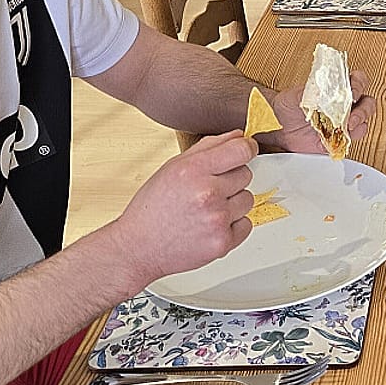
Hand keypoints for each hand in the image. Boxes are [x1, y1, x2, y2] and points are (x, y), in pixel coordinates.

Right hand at [112, 131, 257, 284]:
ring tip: (206, 210)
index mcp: (193, 170)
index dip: (247, 148)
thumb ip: (208, 147)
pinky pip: (246, 224)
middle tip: (207, 190)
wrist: (138, 248)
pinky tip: (210, 226)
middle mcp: (207, 193)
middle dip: (231, 180)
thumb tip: (238, 136)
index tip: (247, 150)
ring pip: (248, 199)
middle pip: (246, 174)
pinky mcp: (223, 242)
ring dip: (232, 204)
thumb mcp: (172, 168)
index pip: (241, 150)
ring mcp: (217, 219)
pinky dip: (233, 226)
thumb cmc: (152, 209)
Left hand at [265, 71, 376, 153]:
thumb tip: (324, 92)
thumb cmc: (287, 106)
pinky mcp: (338, 140)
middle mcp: (344, 106)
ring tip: (346, 127)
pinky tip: (339, 138)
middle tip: (351, 116)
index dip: (359, 85)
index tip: (352, 92)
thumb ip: (313, 92)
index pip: (358, 81)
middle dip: (363, 110)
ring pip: (363, 123)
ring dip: (358, 124)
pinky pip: (351, 140)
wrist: (278, 126)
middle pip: (367, 103)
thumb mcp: (297, 95)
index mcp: (337, 89)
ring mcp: (343, 123)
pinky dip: (348, 140)